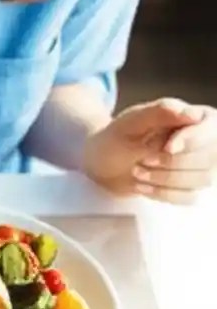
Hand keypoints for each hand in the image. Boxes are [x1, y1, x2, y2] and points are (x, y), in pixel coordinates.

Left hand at [83, 98, 216, 204]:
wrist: (103, 162)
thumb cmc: (117, 137)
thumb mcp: (131, 121)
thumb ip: (159, 112)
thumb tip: (192, 113)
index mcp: (197, 117)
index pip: (211, 130)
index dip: (193, 140)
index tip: (168, 148)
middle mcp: (205, 141)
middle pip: (208, 158)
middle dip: (171, 162)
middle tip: (142, 160)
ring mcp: (201, 166)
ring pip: (202, 179)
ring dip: (165, 178)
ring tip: (137, 172)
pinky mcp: (190, 187)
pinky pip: (189, 197)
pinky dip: (163, 193)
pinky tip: (142, 187)